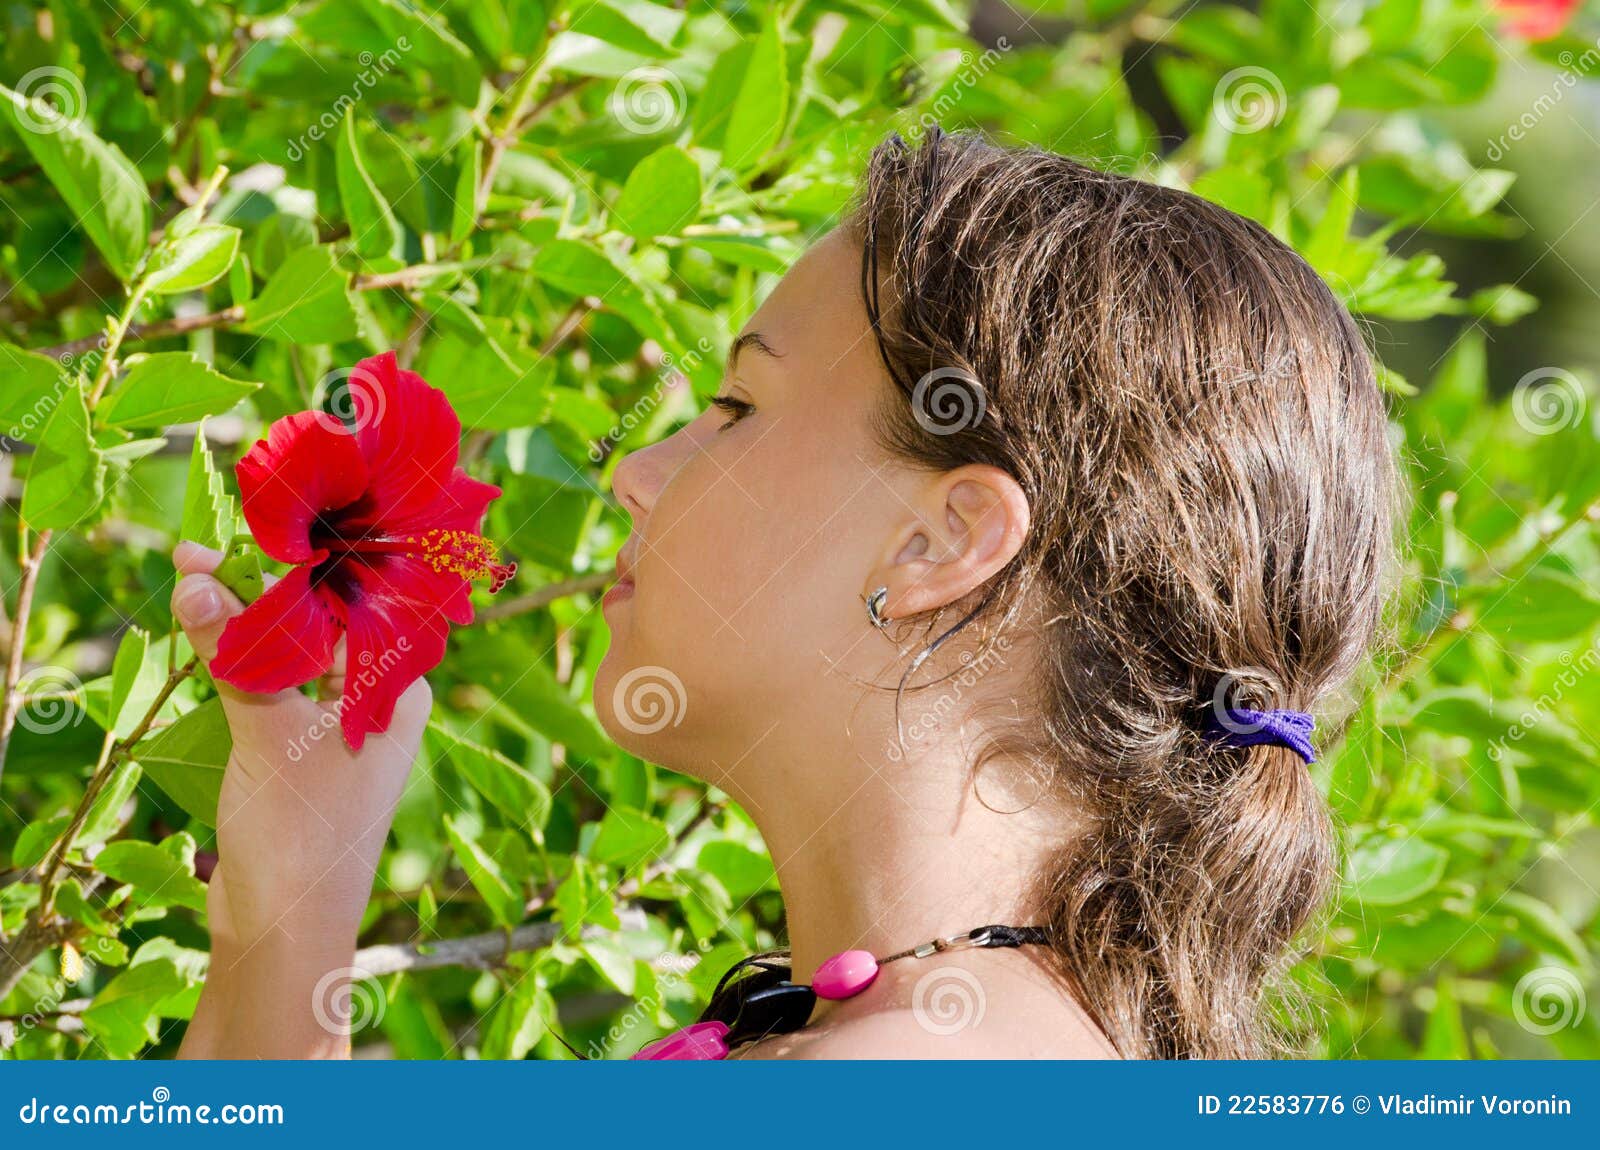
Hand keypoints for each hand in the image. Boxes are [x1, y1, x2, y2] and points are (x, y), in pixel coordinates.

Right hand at [169, 541, 429, 952]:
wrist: (287, 931)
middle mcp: (379, 701)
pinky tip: (205, 633)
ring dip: (245, 623)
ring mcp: (341, 727)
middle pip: (319, 626)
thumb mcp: (266, 729)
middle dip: (262, 589)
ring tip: (194, 579)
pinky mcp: (303, 751)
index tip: (247, 531)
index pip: (353, 606)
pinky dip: (240, 662)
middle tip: (200, 554)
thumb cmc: (302, 830)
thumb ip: (235, 651)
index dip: (298, 565)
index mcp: (398, 689)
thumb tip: (198, 579)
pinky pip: (273, 688)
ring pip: (291, 655)